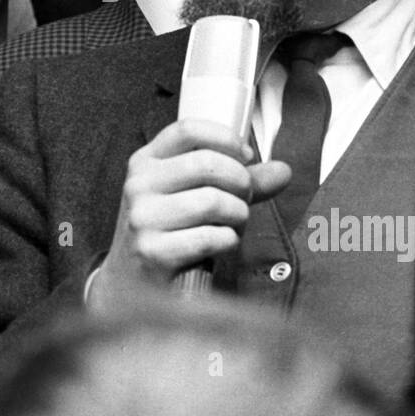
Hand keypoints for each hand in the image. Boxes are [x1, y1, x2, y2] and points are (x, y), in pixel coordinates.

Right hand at [88, 119, 289, 309]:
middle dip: (240, 182)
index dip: (225, 138)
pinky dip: (228, 240)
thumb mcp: (191, 197)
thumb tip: (283, 171)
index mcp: (145, 162)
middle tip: (244, 199)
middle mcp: (138, 185)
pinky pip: (210, 237)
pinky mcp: (152, 251)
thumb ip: (236, 181)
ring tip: (233, 225)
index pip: (187, 130)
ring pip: (213, 201)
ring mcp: (143, 218)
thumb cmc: (168, 233)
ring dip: (237, 215)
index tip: (246, 157)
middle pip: (207, 164)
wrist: (131, 284)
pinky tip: (221, 244)